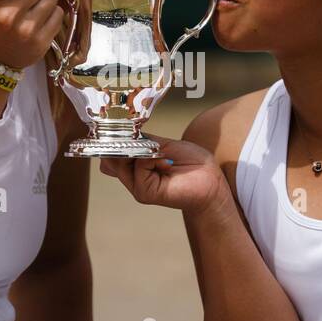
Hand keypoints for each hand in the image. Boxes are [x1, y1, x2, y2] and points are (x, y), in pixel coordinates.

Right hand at [98, 132, 230, 214]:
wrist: (211, 181)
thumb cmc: (192, 164)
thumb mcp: (163, 145)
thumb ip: (142, 141)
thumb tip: (123, 133)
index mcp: (135, 166)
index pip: (110, 153)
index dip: (112, 140)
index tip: (121, 127)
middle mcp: (133, 178)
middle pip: (111, 158)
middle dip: (124, 143)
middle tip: (144, 140)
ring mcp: (138, 187)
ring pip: (122, 163)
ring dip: (140, 151)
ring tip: (160, 152)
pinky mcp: (145, 193)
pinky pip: (138, 169)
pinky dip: (151, 160)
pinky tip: (166, 162)